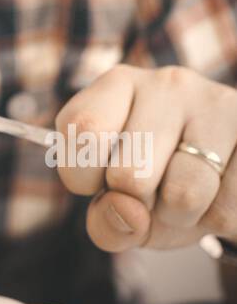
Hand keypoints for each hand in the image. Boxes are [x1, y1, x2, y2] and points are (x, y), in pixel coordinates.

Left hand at [53, 64, 236, 251]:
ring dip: (182, 217)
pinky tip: (221, 189)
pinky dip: (218, 218)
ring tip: (190, 192)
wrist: (228, 178)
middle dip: (140, 205)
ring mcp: (217, 104)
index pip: (82, 129)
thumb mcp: (120, 206)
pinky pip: (226, 208)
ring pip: (183, 195)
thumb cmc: (161, 185)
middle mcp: (168, 83)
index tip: (101, 178)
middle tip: (156, 189)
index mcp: (119, 84)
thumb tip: (129, 212)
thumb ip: (105, 220)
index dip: (84, 176)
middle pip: (129, 174)